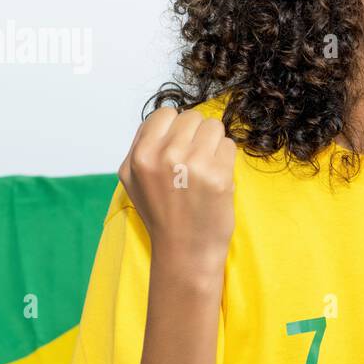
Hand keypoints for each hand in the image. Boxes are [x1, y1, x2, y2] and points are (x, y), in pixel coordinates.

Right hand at [118, 107, 238, 263]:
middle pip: (192, 117)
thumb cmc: (161, 214)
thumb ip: (142, 145)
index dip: (175, 127)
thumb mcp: (133, 179)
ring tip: (205, 167)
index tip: (179, 145)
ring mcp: (194, 165)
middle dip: (196, 134)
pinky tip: (216, 178)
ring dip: (214, 144)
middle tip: (194, 159)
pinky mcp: (219, 176)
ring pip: (214, 127)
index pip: (165, 113)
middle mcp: (165, 156)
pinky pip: (229, 146)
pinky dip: (226, 159)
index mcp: (141, 155)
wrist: (184, 249)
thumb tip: (164, 120)